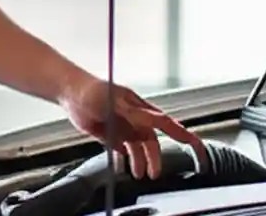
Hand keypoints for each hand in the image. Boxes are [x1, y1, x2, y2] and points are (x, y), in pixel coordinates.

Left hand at [59, 76, 206, 179]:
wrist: (69, 92)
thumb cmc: (94, 91)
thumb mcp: (117, 102)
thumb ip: (138, 112)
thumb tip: (160, 118)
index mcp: (140, 109)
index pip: (167, 124)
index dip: (183, 135)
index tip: (196, 146)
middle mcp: (133, 119)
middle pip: (151, 142)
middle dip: (155, 158)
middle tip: (154, 174)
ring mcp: (122, 126)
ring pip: (136, 148)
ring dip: (138, 161)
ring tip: (137, 174)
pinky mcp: (109, 133)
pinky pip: (119, 150)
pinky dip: (121, 159)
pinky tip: (120, 167)